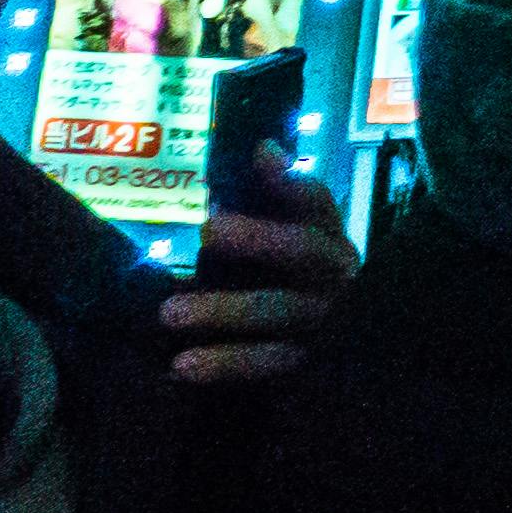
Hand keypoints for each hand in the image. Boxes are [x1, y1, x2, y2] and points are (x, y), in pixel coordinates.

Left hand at [168, 141, 356, 384]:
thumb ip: (280, 200)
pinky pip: (266, 362)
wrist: (343, 350)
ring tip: (168, 313)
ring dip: (224, 310)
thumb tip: (263, 146)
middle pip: (302, 250)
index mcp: (331, 240)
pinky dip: (225, 364)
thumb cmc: (302, 285)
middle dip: (257, 238)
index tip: (260, 155)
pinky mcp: (305, 363)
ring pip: (277, 311)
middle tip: (207, 229)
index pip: (318, 203)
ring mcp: (323, 321)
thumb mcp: (300, 239)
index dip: (293, 181)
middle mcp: (335, 275)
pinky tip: (182, 366)